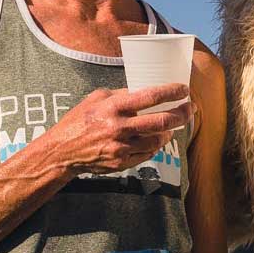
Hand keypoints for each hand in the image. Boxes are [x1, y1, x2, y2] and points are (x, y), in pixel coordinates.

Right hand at [43, 84, 191, 176]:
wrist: (62, 151)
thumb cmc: (79, 120)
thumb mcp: (96, 98)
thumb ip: (121, 94)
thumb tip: (145, 90)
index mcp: (112, 107)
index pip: (150, 97)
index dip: (171, 92)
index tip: (184, 89)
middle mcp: (118, 128)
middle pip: (161, 122)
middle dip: (181, 114)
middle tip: (190, 108)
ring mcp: (120, 148)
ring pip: (158, 140)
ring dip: (170, 132)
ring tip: (173, 125)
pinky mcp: (121, 163)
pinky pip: (147, 154)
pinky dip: (155, 146)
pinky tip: (156, 138)